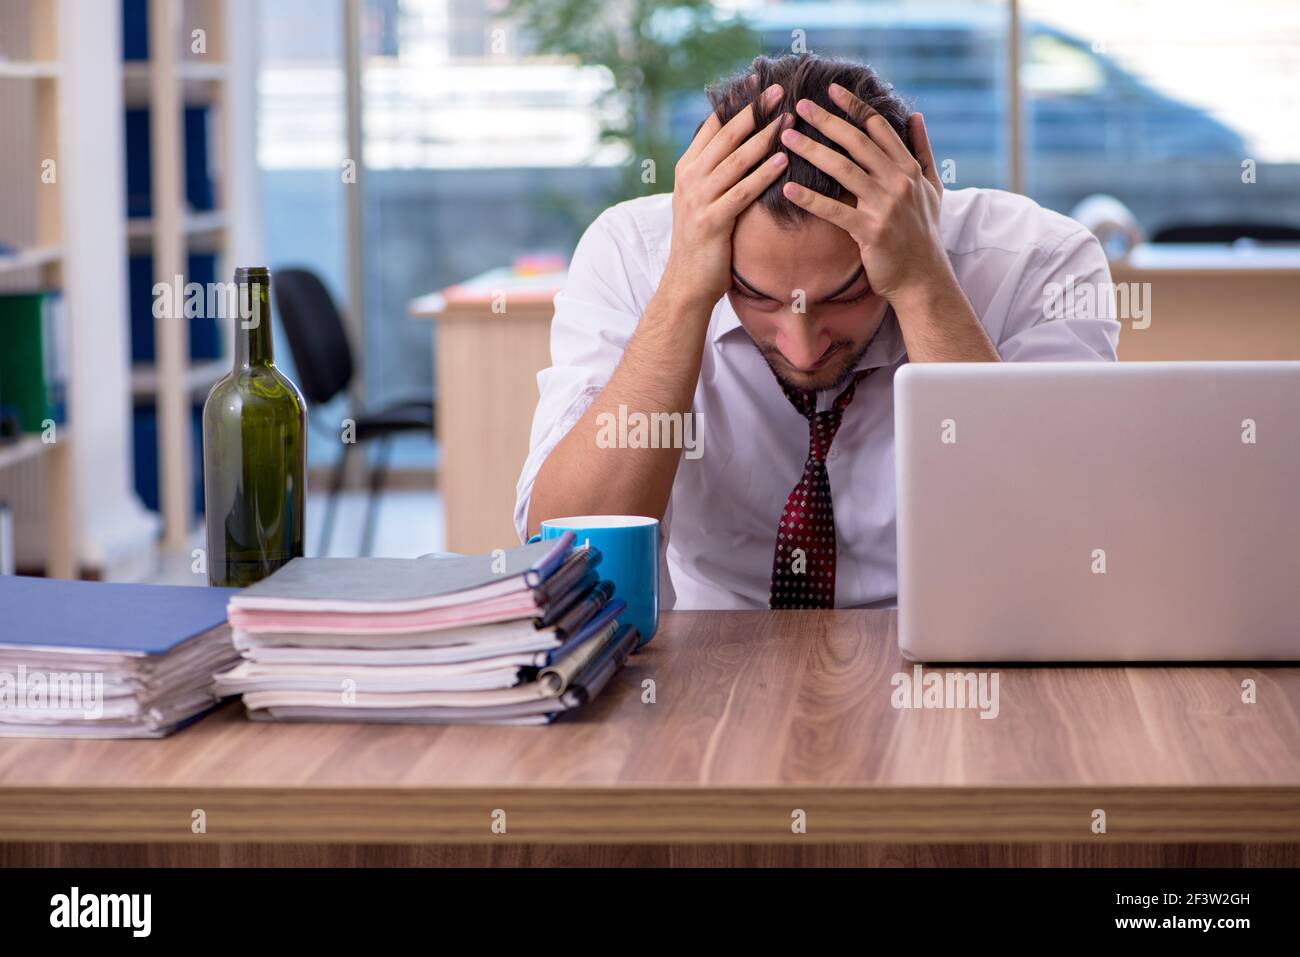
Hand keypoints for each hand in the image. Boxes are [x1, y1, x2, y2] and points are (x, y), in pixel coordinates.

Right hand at [662, 84, 791, 307]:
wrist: (686, 282)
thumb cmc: (702, 241)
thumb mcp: (702, 199)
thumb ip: (715, 172)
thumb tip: (741, 146)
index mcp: (687, 168)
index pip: (712, 126)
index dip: (736, 102)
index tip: (758, 81)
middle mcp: (689, 179)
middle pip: (726, 136)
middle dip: (755, 111)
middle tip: (780, 90)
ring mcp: (698, 199)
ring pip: (736, 159)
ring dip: (765, 136)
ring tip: (789, 118)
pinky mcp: (712, 221)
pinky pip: (743, 191)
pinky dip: (764, 173)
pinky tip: (784, 159)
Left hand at [777, 85, 948, 302]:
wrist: (923, 278)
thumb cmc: (923, 233)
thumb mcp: (932, 188)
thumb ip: (922, 150)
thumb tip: (915, 116)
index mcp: (909, 169)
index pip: (879, 128)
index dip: (855, 107)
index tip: (832, 90)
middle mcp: (898, 182)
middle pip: (857, 143)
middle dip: (828, 121)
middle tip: (800, 105)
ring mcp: (885, 206)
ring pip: (844, 170)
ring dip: (813, 151)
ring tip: (786, 137)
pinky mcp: (871, 231)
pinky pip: (835, 211)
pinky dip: (811, 199)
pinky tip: (789, 189)